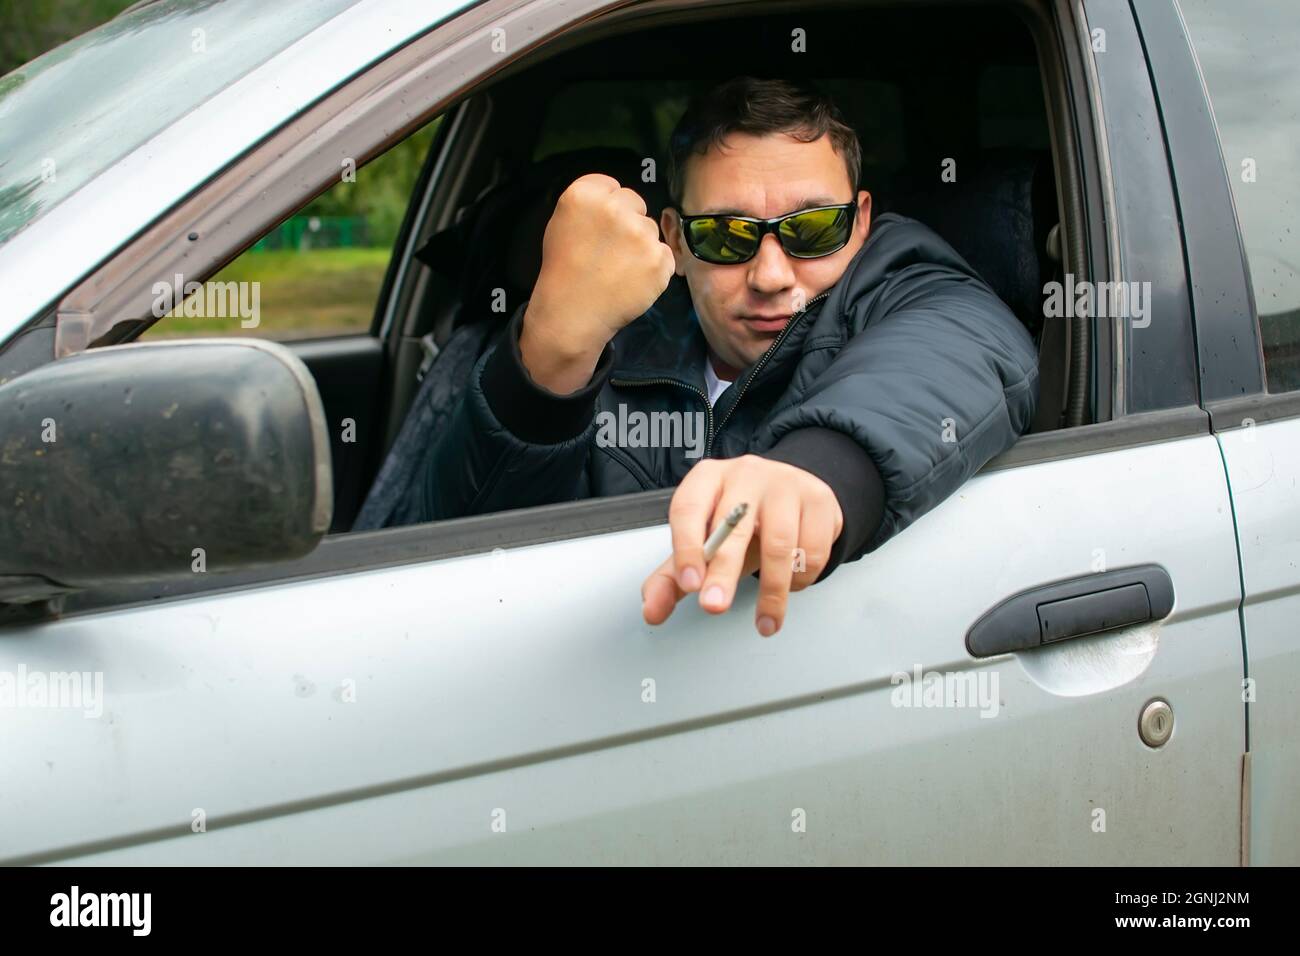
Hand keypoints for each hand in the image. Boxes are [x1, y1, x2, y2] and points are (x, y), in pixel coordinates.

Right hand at [520, 173, 675, 393]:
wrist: (572, 314)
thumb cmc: (562, 270)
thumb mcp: (561, 225)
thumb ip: (588, 206)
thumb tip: (615, 201)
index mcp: (585, 195)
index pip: (613, 186)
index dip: (609, 207)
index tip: (601, 228)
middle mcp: (616, 208)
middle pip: (636, 204)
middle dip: (629, 222)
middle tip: (612, 250)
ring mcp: (641, 234)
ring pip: (651, 230)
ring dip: (642, 245)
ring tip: (621, 269)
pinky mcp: (660, 258)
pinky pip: (664, 254)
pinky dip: (654, 268)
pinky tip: (634, 281)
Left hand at [641, 455, 843, 635]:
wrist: (791, 492)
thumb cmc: (740, 520)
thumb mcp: (704, 542)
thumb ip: (673, 577)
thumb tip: (651, 611)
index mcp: (707, 478)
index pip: (689, 509)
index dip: (685, 547)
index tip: (688, 584)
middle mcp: (745, 474)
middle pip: (734, 526)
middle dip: (722, 573)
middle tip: (714, 607)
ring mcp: (786, 484)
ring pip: (779, 543)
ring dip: (772, 591)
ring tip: (765, 621)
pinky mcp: (819, 500)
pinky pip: (812, 550)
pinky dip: (801, 579)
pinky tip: (791, 583)